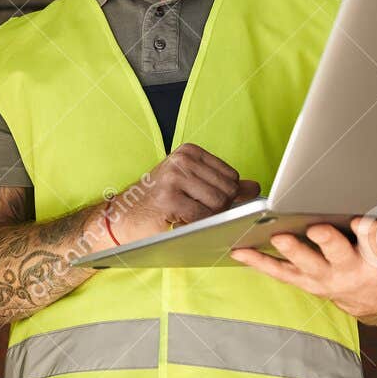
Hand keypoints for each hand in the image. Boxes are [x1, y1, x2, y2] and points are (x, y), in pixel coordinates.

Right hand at [106, 144, 260, 245]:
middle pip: (228, 190)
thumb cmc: (158, 202)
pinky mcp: (169, 199)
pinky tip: (180, 222)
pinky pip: (203, 217)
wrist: (122, 216)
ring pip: (219, 204)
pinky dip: (198, 225)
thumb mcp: (191, 185)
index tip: (205, 202)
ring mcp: (174, 178)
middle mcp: (181, 160)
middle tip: (195, 212)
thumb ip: (223, 184)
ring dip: (209, 218)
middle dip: (220, 208)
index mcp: (189, 152)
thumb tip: (254, 187)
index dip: (227, 196)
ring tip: (187, 216)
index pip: (232, 176)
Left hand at [228, 215, 376, 319]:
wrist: (374, 300)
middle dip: (327, 242)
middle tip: (315, 228)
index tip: (362, 220)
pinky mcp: (302, 280)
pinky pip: (278, 273)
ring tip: (275, 237)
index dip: (370, 235)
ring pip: (305, 264)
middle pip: (338, 255)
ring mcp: (323, 277)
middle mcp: (349, 270)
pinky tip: (238, 251)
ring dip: (290, 251)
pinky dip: (258, 263)